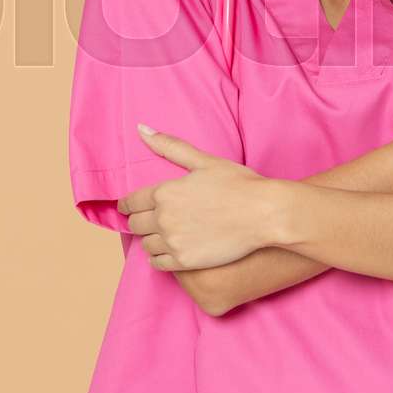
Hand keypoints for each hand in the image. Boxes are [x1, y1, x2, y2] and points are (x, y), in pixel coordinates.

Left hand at [119, 125, 279, 270]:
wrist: (264, 214)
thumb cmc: (239, 184)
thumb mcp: (204, 160)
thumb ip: (170, 146)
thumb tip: (141, 128)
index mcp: (165, 191)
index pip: (130, 202)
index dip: (127, 204)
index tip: (129, 207)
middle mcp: (164, 217)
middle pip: (135, 224)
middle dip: (140, 221)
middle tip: (150, 220)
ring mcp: (173, 241)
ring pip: (146, 245)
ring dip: (151, 239)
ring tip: (164, 235)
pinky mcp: (184, 261)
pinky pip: (158, 264)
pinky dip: (160, 258)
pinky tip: (171, 251)